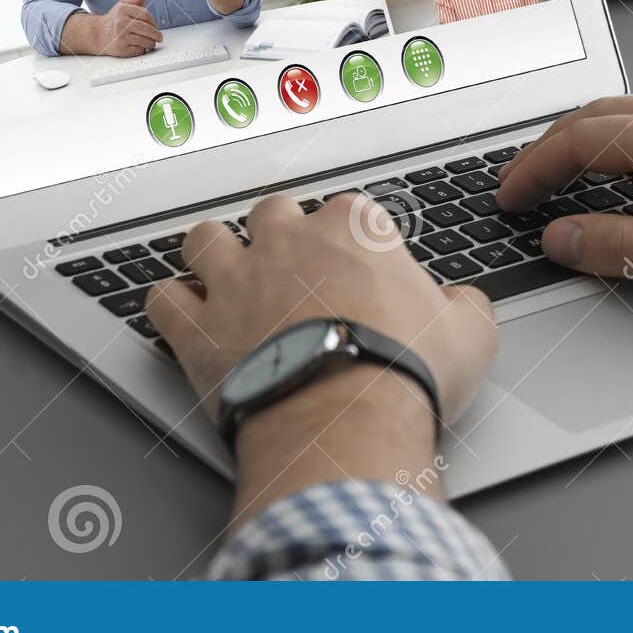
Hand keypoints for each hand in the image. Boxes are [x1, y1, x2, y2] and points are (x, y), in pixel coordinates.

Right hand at [80, 0, 161, 57]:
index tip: (155, 25)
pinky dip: (142, 49)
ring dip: (151, 43)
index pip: (146, 15)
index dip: (153, 22)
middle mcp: (121, 23)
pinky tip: (138, 46)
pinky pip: (140, 50)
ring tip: (149, 41)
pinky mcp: (121, 49)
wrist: (98, 34)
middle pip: (148, 29)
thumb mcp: (125, 5)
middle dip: (156, 35)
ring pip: (146, 41)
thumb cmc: (115, 19)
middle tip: (159, 37)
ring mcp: (121, 36)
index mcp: (123, 10)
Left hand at [146, 193, 498, 513]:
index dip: (354, 238)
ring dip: (212, 251)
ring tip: (224, 271)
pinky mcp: (197, 328)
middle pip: (273, 211)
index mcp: (355, 229)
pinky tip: (181, 315)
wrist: (346, 422)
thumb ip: (465, 306)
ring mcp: (236, 280)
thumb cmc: (403, 372)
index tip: (361, 264)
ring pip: (205, 238)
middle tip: (293, 263)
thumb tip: (463, 305)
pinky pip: (162, 299)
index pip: (350, 210)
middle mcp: (288, 241)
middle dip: (280, 231)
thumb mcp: (470, 335)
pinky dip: (169, 305)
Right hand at [494, 96, 632, 311]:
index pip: (580, 141)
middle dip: (549, 147)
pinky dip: (622, 146)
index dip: (533, 169)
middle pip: (599, 115)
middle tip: (520, 185)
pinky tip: (626, 176)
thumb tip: (561, 238)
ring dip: (585, 143)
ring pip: (631, 116)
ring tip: (560, 179)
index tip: (506, 197)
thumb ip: (623, 249)